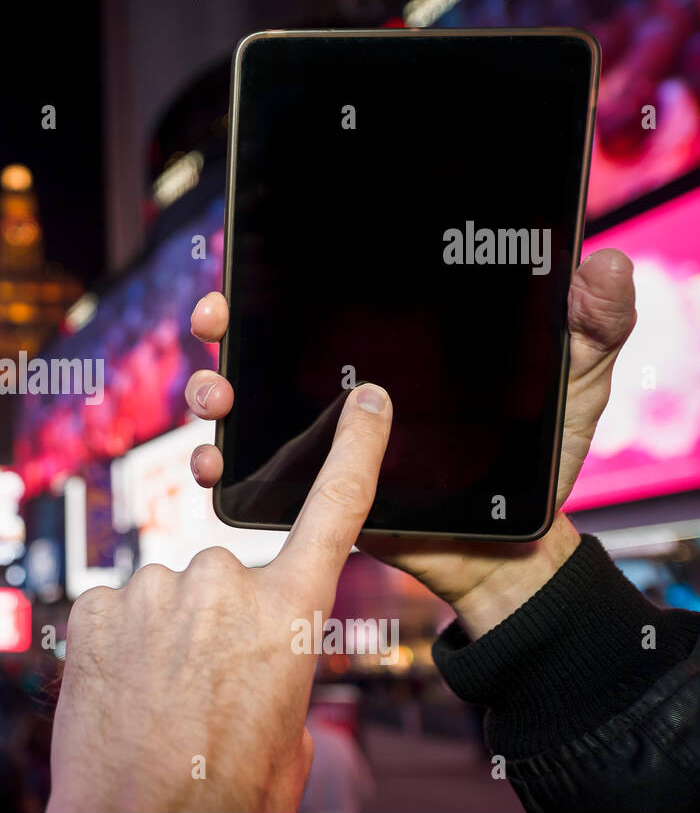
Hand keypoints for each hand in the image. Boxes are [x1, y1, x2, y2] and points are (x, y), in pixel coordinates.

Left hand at [48, 384, 391, 811]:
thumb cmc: (224, 792)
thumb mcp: (289, 733)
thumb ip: (280, 666)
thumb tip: (257, 653)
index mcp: (288, 614)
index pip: (335, 512)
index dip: (354, 450)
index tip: (364, 402)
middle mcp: (222, 582)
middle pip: (226, 579)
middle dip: (217, 625)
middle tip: (203, 689)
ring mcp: (154, 588)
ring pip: (167, 598)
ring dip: (165, 636)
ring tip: (159, 700)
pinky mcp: (96, 601)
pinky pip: (119, 608)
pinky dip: (120, 641)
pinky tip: (121, 688)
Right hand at [185, 248, 636, 637]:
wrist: (509, 547)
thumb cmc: (532, 462)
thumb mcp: (569, 385)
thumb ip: (592, 327)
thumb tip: (603, 265)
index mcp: (383, 346)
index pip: (314, 299)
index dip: (270, 277)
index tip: (247, 266)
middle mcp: (333, 384)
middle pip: (256, 341)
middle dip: (221, 324)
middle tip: (217, 320)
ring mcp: (312, 437)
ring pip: (237, 401)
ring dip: (210, 391)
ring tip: (220, 397)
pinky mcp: (303, 487)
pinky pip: (246, 473)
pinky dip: (215, 464)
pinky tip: (214, 463)